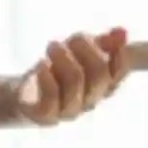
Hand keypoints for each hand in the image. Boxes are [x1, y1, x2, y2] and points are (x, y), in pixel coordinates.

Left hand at [14, 27, 129, 125]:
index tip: (106, 37)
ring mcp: (71, 110)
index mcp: (104, 84)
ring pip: (75, 81)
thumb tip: (122, 32)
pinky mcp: (47, 115)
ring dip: (63, 57)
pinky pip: (51, 97)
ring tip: (52, 46)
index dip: (117, 52)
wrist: (25, 97)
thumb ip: (103, 43)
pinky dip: (47, 76)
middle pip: (99, 73)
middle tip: (72, 39)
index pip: (120, 71)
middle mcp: (91, 99)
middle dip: (85, 48)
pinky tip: (41, 65)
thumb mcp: (81, 52)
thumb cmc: (58, 72)